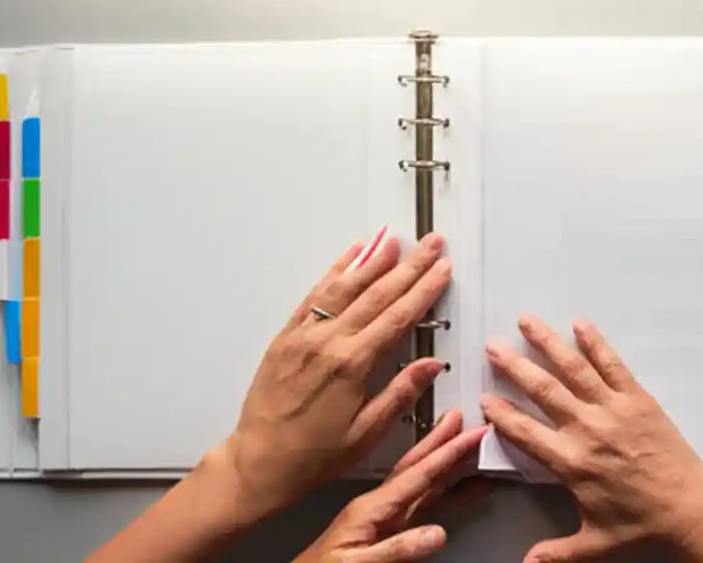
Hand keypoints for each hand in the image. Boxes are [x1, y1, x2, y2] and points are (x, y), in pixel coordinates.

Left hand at [218, 233, 452, 525]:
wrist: (259, 461)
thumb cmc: (314, 456)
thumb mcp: (367, 433)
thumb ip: (400, 393)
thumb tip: (432, 364)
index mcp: (352, 366)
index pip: (398, 317)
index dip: (424, 290)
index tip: (442, 270)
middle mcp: (328, 342)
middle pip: (377, 293)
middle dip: (409, 266)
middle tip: (431, 244)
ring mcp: (304, 335)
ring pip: (345, 287)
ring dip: (373, 260)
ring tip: (395, 240)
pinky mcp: (286, 336)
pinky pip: (314, 296)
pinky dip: (334, 272)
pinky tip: (350, 256)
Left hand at [295, 412, 487, 562]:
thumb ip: (396, 549)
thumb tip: (436, 534)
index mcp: (370, 508)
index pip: (416, 475)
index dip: (447, 454)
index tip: (469, 434)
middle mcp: (377, 506)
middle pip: (418, 468)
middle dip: (445, 444)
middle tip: (468, 423)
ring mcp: (381, 517)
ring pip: (421, 483)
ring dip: (445, 463)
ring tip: (467, 448)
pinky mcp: (383, 530)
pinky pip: (419, 504)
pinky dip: (441, 493)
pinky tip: (455, 491)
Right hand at [482, 316, 702, 562]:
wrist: (690, 512)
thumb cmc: (643, 526)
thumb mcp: (593, 543)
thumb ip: (556, 553)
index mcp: (571, 463)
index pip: (525, 432)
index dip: (502, 414)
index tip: (485, 399)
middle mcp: (588, 430)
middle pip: (542, 390)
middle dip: (514, 366)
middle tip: (493, 347)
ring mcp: (614, 410)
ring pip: (573, 368)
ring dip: (547, 343)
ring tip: (527, 321)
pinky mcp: (639, 400)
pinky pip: (613, 365)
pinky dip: (596, 343)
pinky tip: (580, 325)